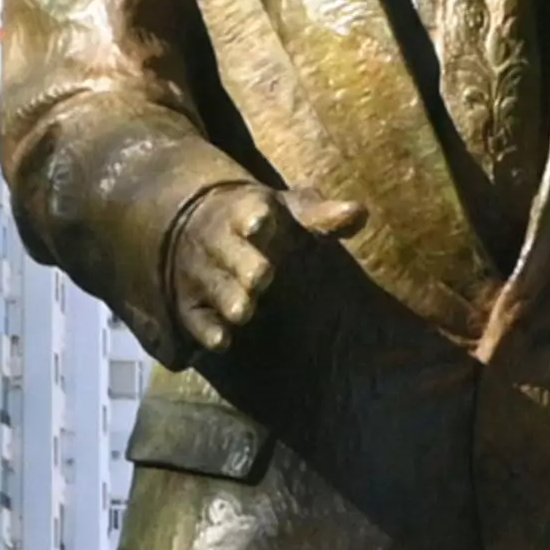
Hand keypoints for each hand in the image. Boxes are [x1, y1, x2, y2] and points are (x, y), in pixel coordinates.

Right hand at [169, 183, 365, 352]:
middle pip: (231, 255)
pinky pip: (195, 319)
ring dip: (229, 299)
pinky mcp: (190, 304)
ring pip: (214, 288)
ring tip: (244, 310)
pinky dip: (207, 331)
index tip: (259, 223)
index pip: (245, 212)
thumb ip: (321, 215)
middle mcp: (219, 243)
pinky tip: (222, 340)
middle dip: (245, 265)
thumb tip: (359, 213)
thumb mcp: (287, 209)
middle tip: (261, 276)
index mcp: (245, 213)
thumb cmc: (258, 220)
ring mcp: (201, 273)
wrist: (191, 220)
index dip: (252, 218)